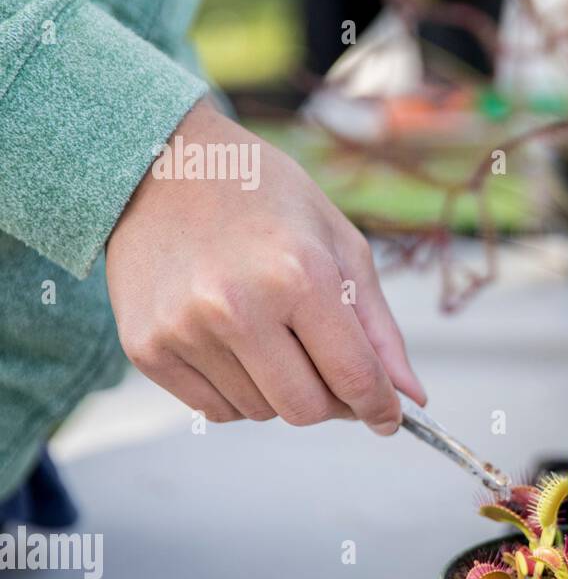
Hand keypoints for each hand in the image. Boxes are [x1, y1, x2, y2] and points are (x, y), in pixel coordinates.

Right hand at [106, 99, 425, 433]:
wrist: (164, 162)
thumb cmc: (264, 196)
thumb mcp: (340, 245)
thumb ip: (380, 329)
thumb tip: (411, 398)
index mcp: (299, 275)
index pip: (354, 377)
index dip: (381, 407)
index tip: (388, 416)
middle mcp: (237, 306)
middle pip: (305, 409)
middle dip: (331, 402)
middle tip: (331, 370)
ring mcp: (184, 329)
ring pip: (259, 412)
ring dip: (280, 390)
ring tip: (272, 332)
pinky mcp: (145, 347)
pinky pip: (212, 408)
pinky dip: (236, 391)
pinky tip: (233, 341)